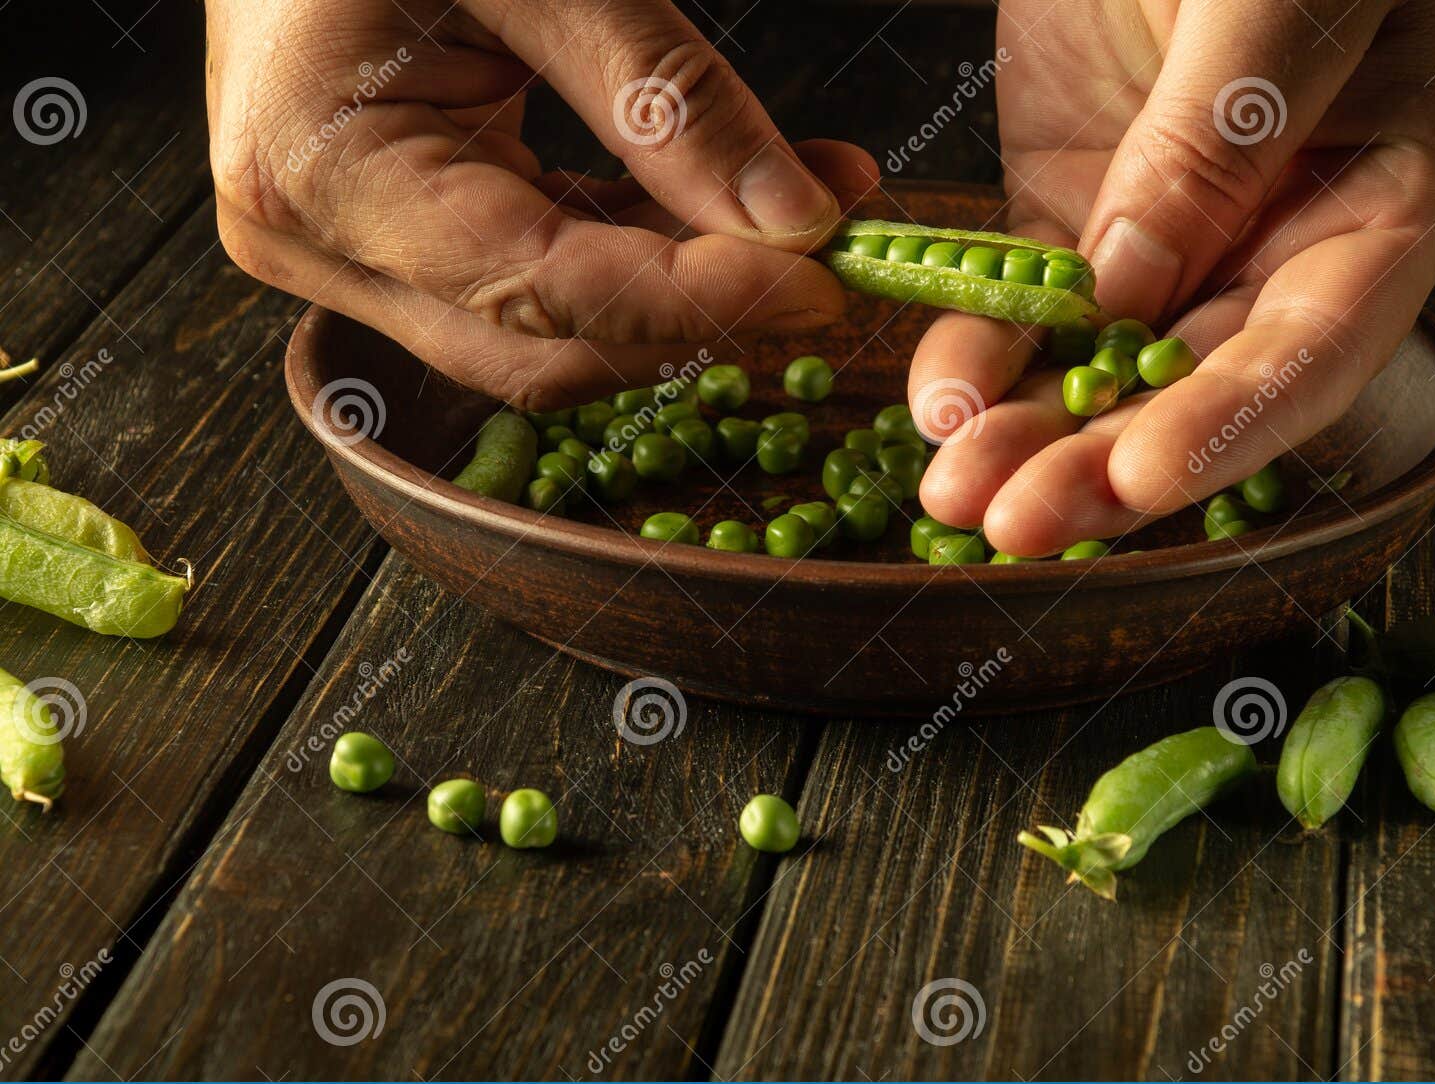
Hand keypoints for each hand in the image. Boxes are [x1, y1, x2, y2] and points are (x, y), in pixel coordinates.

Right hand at [205, 0, 876, 406]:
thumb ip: (664, 95)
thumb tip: (793, 218)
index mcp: (320, 167)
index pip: (542, 293)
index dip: (694, 302)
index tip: (818, 277)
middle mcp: (317, 241)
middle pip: (543, 347)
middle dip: (697, 315)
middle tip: (826, 261)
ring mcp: (346, 248)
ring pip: (546, 332)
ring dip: (681, 290)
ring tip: (798, 210)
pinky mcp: (388, 235)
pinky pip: (529, 282)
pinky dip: (635, 255)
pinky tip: (724, 211)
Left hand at [909, 0, 1434, 554]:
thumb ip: (1220, 140)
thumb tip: (1133, 294)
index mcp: (1386, 203)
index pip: (1312, 348)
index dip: (1227, 426)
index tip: (1140, 481)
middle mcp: (1282, 249)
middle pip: (1193, 391)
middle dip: (1100, 468)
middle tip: (1013, 522)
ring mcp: (1171, 242)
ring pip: (1100, 372)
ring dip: (1026, 438)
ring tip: (954, 492)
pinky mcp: (1076, 216)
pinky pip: (1025, 308)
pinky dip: (980, 355)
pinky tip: (939, 400)